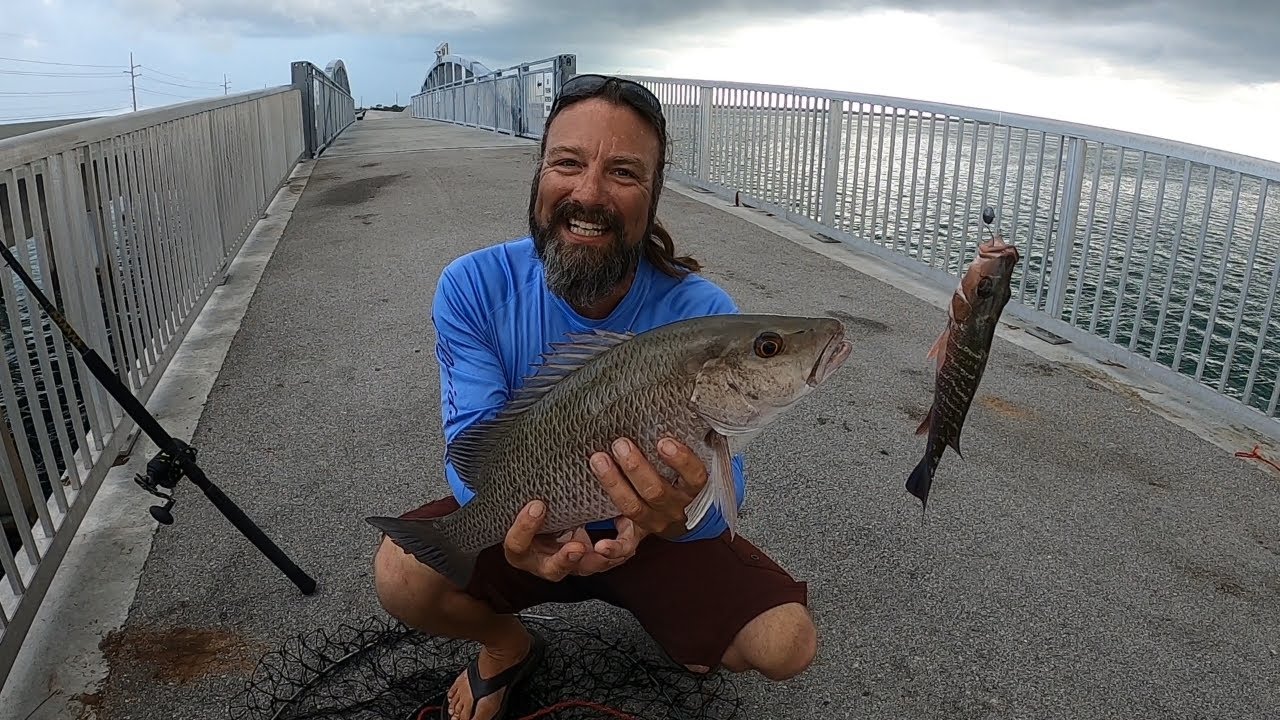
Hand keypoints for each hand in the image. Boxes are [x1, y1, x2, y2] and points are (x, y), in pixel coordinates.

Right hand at [502, 500, 648, 579]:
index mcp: (522, 548)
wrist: (552, 514)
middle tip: (577, 547)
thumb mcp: (527, 500)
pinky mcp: (592, 559)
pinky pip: (607, 559)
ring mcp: (570, 563)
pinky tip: (625, 533)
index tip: (537, 505)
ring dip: (597, 559)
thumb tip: (532, 459)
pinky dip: (618, 549)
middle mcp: (545, 560)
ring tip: (606, 547)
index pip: (516, 545)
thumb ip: (530, 492)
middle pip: (551, 569)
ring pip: (583, 568)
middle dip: (565, 559)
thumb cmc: (534, 504)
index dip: (524, 528)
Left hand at [589, 437, 707, 539]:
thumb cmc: (684, 478)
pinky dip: (612, 548)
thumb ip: (688, 442)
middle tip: (620, 444)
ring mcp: (656, 523)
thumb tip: (676, 405)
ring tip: (598, 460)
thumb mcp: (693, 463)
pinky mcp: (639, 535)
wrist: (688, 516)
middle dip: (636, 468)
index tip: (664, 441)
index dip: (681, 460)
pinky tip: (598, 545)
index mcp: (694, 490)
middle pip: (657, 492)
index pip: (694, 476)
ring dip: (614, 485)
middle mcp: (677, 509)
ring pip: (635, 508)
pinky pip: (625, 546)